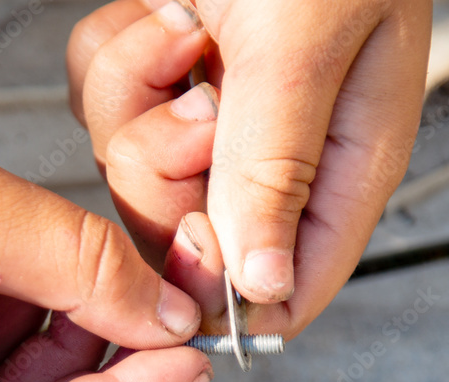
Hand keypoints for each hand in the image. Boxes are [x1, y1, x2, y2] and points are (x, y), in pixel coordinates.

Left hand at [68, 0, 431, 335]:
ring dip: (137, 100)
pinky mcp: (162, 73)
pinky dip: (113, 58)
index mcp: (343, 159)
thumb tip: (262, 286)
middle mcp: (277, 148)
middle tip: (202, 98)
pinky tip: (160, 12)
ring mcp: (215, 111)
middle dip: (169, 169)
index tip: (193, 235)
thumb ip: (278, 168)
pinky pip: (104, 104)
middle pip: (189, 232)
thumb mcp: (304, 43)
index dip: (228, 286)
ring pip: (133, 168)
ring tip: (185, 28)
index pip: (291, 286)